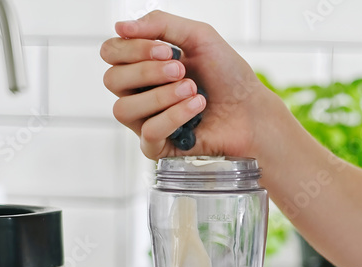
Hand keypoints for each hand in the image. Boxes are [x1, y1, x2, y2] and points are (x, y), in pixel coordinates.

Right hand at [101, 11, 271, 158]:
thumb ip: (160, 24)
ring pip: (123, 108)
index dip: (132, 49)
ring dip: (160, 95)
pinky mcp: (158, 147)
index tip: (167, 50)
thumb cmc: (227, 76)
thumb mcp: (198, 36)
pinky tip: (196, 106)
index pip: (111, 53)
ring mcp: (145, 121)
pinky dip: (173, 115)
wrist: (251, 110)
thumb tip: (120, 27)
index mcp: (142, 65)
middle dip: (147, 71)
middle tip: (181, 70)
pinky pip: (148, 132)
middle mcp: (138, 93)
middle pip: (112, 80)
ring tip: (192, 89)